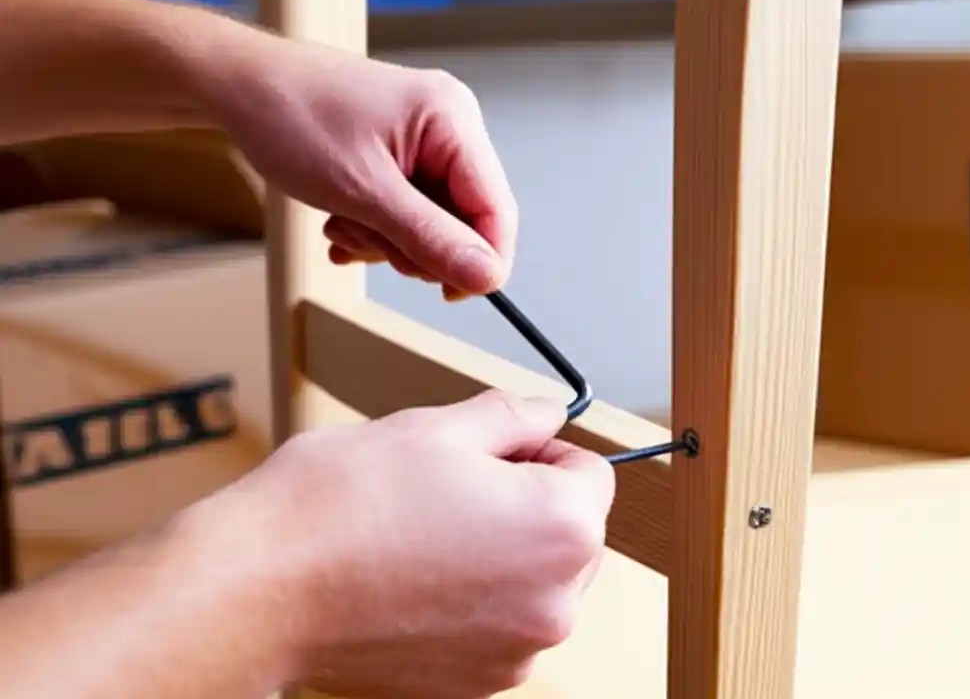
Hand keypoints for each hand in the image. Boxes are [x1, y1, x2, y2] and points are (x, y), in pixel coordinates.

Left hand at [201, 29, 515, 298]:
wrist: (235, 86)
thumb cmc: (290, 116)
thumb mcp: (364, 191)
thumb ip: (431, 237)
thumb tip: (486, 275)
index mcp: (452, 120)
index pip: (496, 208)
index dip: (482, 259)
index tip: (451, 294)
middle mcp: (446, 126)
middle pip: (464, 220)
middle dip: (413, 244)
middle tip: (368, 236)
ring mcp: (422, 140)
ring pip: (431, 224)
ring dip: (385, 239)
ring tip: (344, 221)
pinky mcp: (398, 154)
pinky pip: (407, 212)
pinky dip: (375, 228)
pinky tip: (341, 220)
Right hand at [204, 390, 614, 697]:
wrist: (259, 591)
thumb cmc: (338, 505)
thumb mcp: (435, 426)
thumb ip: (513, 416)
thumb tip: (547, 414)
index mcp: (563, 528)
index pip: (593, 473)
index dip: (540, 452)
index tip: (491, 455)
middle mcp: (557, 601)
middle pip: (572, 533)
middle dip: (526, 505)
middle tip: (447, 492)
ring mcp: (517, 652)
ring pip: (535, 581)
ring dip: (499, 555)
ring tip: (420, 536)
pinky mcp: (476, 684)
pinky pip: (499, 627)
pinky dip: (472, 603)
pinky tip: (412, 580)